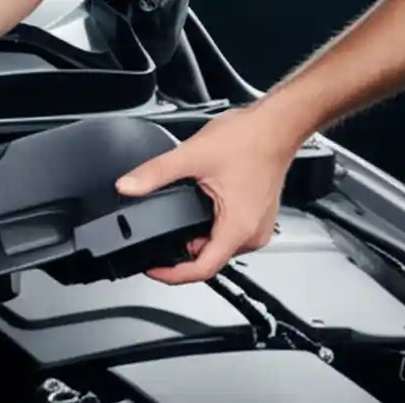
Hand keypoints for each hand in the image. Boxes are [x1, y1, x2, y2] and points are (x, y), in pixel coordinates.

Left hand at [116, 106, 303, 283]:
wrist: (277, 125)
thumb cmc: (250, 139)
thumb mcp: (192, 156)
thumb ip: (154, 174)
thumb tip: (127, 186)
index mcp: (238, 228)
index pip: (201, 270)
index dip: (171, 275)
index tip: (152, 269)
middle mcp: (253, 234)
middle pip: (208, 260)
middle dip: (180, 253)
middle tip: (157, 240)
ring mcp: (258, 227)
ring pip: (218, 247)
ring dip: (194, 239)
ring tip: (175, 223)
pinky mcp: (258, 218)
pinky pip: (228, 234)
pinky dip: (209, 229)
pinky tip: (197, 213)